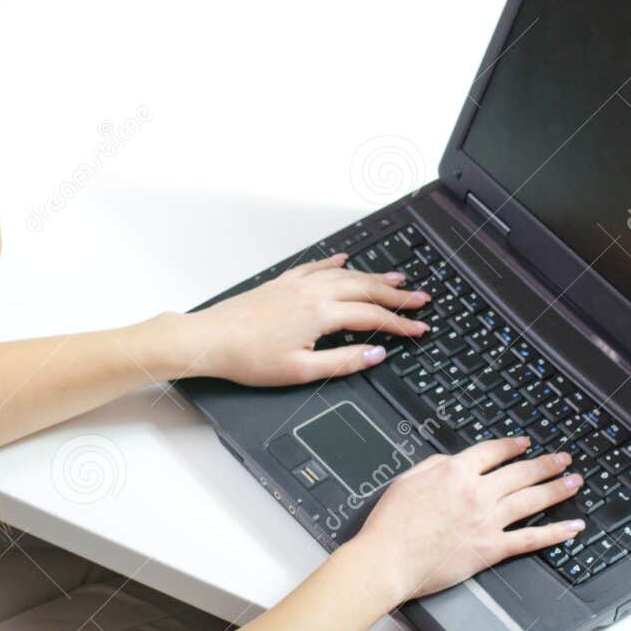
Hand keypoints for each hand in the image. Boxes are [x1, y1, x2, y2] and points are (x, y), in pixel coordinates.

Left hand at [174, 253, 430, 384]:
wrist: (210, 340)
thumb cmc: (248, 358)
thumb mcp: (300, 371)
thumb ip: (342, 362)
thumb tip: (376, 354)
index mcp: (321, 314)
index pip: (372, 317)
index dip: (400, 324)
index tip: (420, 328)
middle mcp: (312, 293)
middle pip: (365, 290)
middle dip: (396, 296)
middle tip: (421, 298)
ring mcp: (296, 285)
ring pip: (345, 275)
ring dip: (373, 277)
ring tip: (396, 279)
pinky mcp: (281, 283)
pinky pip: (316, 266)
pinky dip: (335, 262)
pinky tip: (344, 259)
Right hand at [346, 436, 585, 603]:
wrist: (387, 559)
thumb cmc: (391, 524)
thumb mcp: (407, 479)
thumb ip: (434, 464)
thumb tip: (453, 460)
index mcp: (455, 473)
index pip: (493, 452)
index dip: (513, 446)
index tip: (525, 444)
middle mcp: (477, 493)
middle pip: (520, 472)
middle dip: (546, 464)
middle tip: (564, 459)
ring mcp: (487, 521)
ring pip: (532, 499)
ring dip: (558, 489)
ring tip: (574, 482)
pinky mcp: (490, 548)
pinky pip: (530, 538)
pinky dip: (555, 533)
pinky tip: (572, 527)